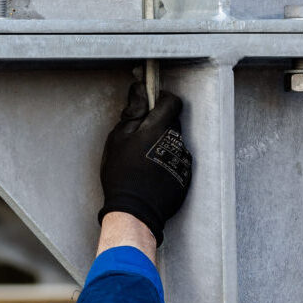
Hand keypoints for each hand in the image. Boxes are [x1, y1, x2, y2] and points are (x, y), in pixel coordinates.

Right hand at [98, 76, 191, 240]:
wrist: (134, 210)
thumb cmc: (121, 175)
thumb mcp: (117, 138)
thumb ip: (133, 112)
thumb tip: (140, 91)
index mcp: (159, 128)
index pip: (172, 101)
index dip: (160, 100)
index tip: (150, 106)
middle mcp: (176, 141)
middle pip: (172, 122)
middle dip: (158, 124)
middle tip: (139, 139)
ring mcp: (183, 159)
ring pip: (174, 141)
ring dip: (162, 144)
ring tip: (144, 161)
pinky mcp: (186, 175)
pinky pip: (177, 160)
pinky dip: (167, 162)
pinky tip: (151, 174)